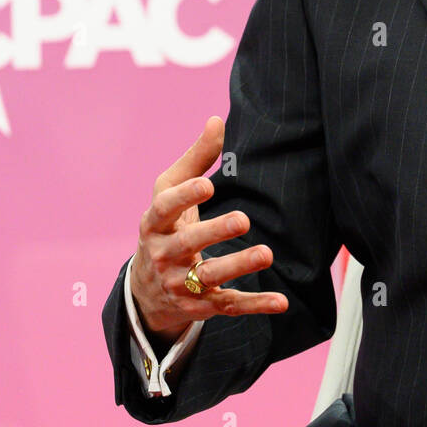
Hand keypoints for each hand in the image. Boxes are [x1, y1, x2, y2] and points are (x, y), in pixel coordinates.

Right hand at [130, 116, 288, 342]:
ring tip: (266, 253)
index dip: (185, 197)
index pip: (165, 209)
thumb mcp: (170, 191)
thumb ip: (196, 159)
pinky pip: (227, 307)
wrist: (145, 287)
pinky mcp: (200, 306)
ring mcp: (180, 284)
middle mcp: (163, 255)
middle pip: (187, 245)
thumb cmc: (166, 224)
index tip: (207, 184)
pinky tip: (281, 302)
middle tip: (242, 219)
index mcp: (155, 223)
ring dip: (237, 266)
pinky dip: (255, 305)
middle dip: (213, 233)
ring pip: (208, 278)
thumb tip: (218, 120)